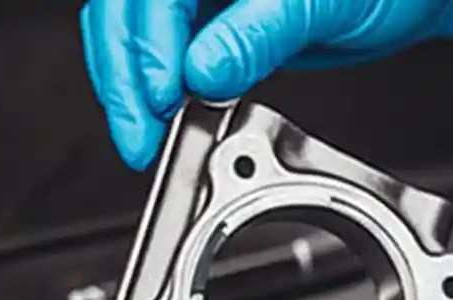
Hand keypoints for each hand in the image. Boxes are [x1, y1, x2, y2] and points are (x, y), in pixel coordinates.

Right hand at [79, 0, 452, 169]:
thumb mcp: (327, 5)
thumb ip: (258, 33)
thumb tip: (201, 71)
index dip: (143, 48)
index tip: (155, 100)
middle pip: (125, 10)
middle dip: (124, 74)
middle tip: (139, 134)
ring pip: (134, 27)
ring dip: (131, 82)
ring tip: (148, 132)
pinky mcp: (213, 14)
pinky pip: (164, 45)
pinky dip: (157, 81)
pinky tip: (167, 112)